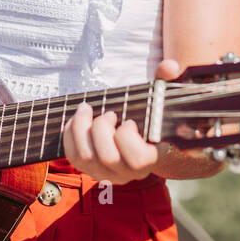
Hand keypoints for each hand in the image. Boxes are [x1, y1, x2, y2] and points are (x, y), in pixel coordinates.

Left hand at [62, 59, 179, 184]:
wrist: (138, 135)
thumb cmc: (150, 115)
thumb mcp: (160, 97)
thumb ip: (166, 81)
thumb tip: (169, 66)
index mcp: (151, 158)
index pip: (138, 160)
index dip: (127, 138)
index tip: (129, 121)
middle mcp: (129, 173)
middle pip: (108, 158)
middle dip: (101, 129)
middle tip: (108, 113)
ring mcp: (107, 174)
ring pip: (86, 158)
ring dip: (82, 128)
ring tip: (88, 110)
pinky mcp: (89, 169)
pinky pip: (73, 156)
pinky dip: (70, 134)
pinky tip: (79, 117)